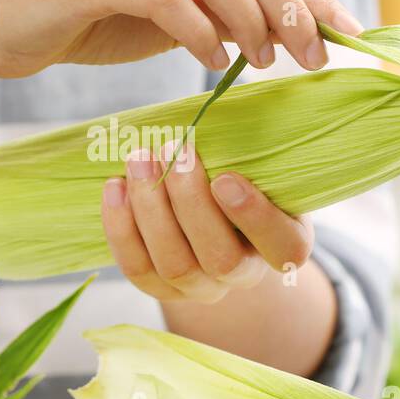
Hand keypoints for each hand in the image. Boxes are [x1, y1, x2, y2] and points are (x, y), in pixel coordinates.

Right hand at [0, 0, 363, 78]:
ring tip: (267, 61)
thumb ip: (218, 12)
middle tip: (317, 55)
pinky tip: (214, 60)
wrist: (2, 25)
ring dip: (252, 17)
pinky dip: (199, 29)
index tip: (347, 33)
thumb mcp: (168, 16)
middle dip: (292, 6)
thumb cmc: (89, 22)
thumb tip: (284, 34)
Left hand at [101, 144, 313, 303]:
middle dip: (190, 202)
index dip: (254, 216)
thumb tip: (225, 110)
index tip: (225, 177)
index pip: (282, 246)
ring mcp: (200, 288)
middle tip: (174, 150)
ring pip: (174, 264)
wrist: (213, 215)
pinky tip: (114, 186)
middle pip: (218, 257)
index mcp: (285, 246)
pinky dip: (121, 226)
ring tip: (139, 159)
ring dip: (151, 208)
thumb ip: (255, 151)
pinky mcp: (161, 288)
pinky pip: (137, 267)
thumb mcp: (264, 164)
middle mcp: (243, 275)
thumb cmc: (245, 175)